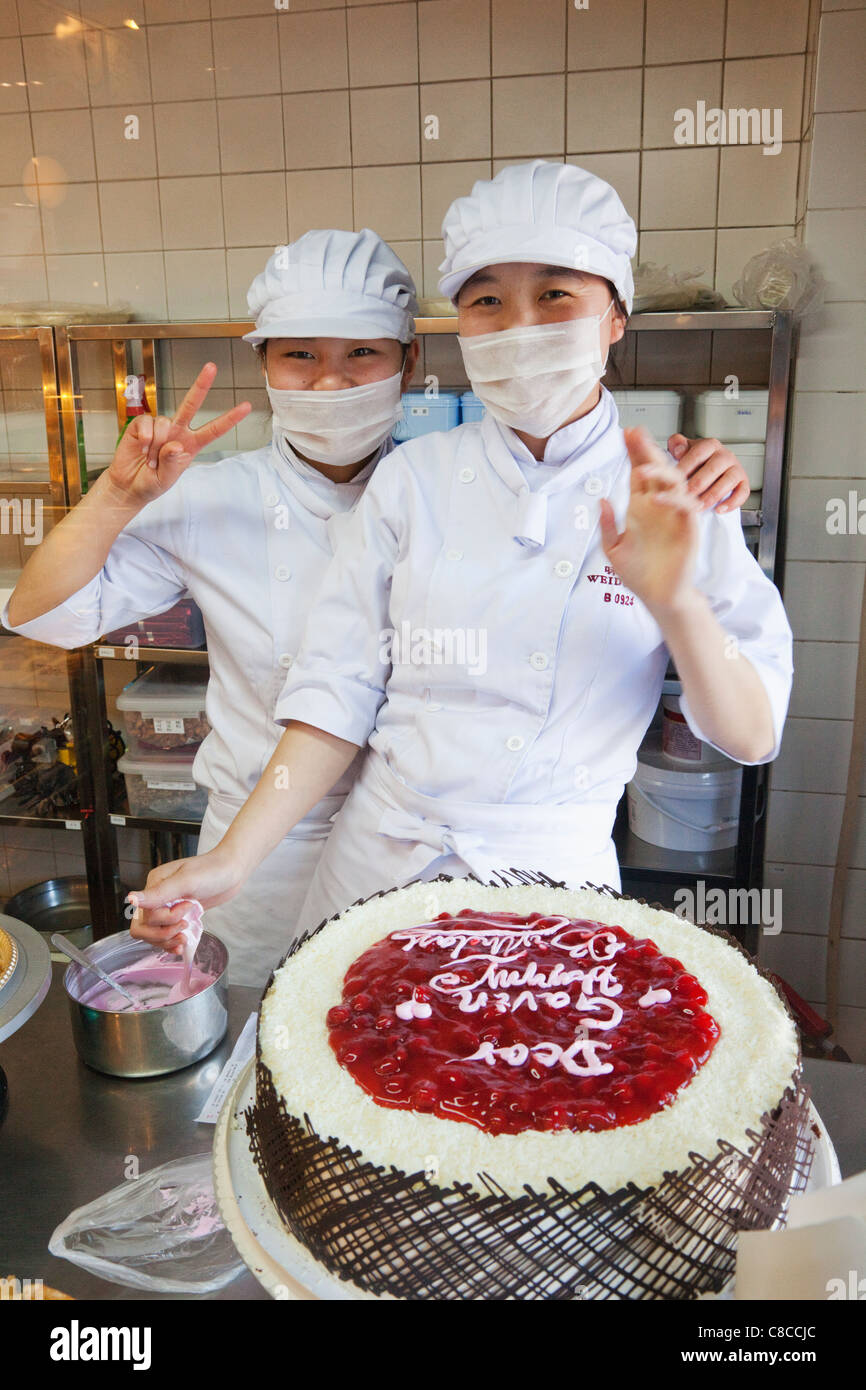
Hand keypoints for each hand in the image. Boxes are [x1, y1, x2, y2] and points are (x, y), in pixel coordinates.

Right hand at [105, 363, 251, 508]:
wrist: (128, 485)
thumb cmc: (151, 483)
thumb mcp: (166, 480)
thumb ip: (172, 464)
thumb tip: (175, 445)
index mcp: (191, 445)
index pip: (214, 430)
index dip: (230, 418)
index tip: (246, 406)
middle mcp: (177, 432)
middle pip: (191, 405)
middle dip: (201, 385)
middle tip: (212, 366)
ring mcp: (160, 427)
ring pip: (165, 421)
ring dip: (157, 444)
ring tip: (150, 460)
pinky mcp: (142, 424)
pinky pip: (147, 423)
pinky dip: (145, 438)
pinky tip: (142, 449)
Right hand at [127, 847, 244, 954]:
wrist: (232, 871)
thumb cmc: (212, 870)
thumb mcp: (186, 880)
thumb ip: (159, 893)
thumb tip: (130, 899)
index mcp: (154, 884)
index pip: (144, 914)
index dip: (165, 919)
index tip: (188, 907)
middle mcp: (157, 896)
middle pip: (144, 927)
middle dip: (163, 933)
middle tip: (185, 927)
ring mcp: (167, 906)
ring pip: (152, 934)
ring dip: (167, 940)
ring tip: (185, 937)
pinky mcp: (178, 915)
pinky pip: (165, 935)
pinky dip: (171, 942)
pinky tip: (182, 944)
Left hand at [600, 426, 699, 617]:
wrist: (658, 596)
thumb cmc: (638, 574)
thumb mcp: (613, 549)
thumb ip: (608, 526)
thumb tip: (602, 500)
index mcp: (640, 507)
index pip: (637, 473)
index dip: (632, 454)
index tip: (624, 434)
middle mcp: (658, 506)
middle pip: (655, 470)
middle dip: (646, 451)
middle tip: (636, 433)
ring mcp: (675, 514)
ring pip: (674, 482)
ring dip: (659, 472)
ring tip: (642, 468)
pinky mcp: (688, 527)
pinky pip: (685, 506)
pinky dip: (673, 499)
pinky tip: (656, 498)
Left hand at [668, 433, 750, 512]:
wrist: (712, 471)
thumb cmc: (697, 462)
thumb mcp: (684, 450)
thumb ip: (677, 445)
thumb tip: (678, 450)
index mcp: (710, 445)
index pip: (698, 454)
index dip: (686, 467)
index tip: (675, 480)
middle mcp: (725, 455)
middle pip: (713, 469)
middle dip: (697, 484)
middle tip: (685, 496)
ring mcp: (736, 469)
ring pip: (728, 481)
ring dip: (712, 496)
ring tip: (698, 506)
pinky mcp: (744, 483)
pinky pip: (742, 493)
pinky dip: (732, 503)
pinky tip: (718, 510)